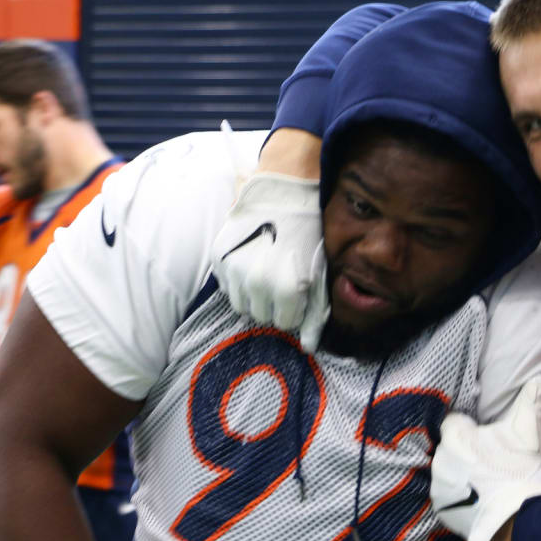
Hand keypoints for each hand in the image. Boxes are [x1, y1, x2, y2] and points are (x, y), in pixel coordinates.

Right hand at [210, 161, 327, 345]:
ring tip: (266, 272)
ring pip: (241, 305)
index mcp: (287, 290)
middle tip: (282, 281)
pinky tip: (251, 260)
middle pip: (261, 317)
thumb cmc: (310, 233)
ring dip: (254, 295)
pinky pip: (226, 286)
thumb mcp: (320, 274)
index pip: (284, 323)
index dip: (293, 308)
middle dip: (273, 305)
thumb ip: (315, 315)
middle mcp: (257, 284)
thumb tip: (308, 348)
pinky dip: (237, 280)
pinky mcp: (219, 258)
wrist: (284, 192)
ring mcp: (234, 271)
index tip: (298, 291)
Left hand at [431, 373, 540, 540]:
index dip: (471, 430)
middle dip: (466, 452)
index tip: (487, 440)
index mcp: (456, 437)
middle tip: (491, 462)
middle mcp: (440, 460)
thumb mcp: (529, 431)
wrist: (520, 519)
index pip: (455, 424)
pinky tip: (477, 500)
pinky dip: (458, 497)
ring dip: (461, 474)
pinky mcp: (441, 510)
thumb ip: (533, 398)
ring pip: (447, 472)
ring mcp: (438, 487)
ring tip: (485, 483)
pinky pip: (446, 496)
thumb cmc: (522, 470)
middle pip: (450, 448)